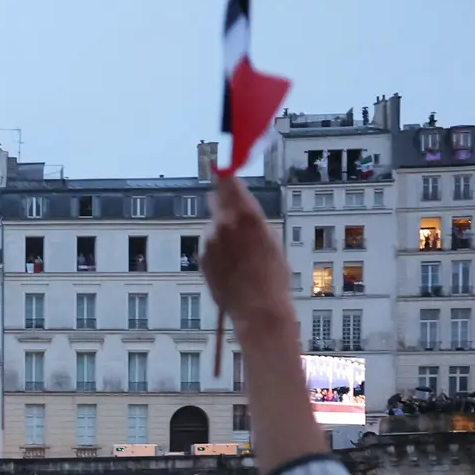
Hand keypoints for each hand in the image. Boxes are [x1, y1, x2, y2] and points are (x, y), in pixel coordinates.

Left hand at [202, 172, 297, 338]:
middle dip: (223, 201)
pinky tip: (232, 265)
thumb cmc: (272, 276)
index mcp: (246, 216)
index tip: (222, 166)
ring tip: (240, 253)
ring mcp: (210, 241)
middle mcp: (224, 224)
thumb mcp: (271, 239)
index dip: (226, 175)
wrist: (258, 308)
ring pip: (213, 226)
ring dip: (222, 232)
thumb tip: (240, 207)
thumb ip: (252, 219)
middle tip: (230, 205)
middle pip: (217, 200)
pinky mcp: (202, 257)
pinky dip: (217, 249)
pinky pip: (209, 245)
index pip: (230, 183)